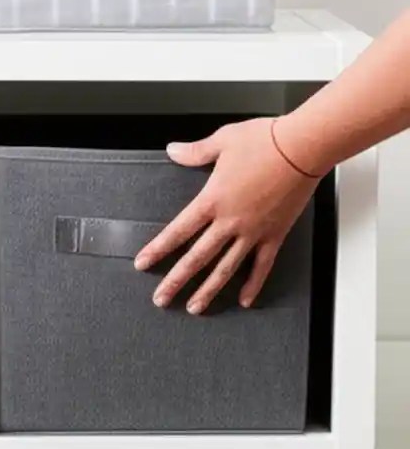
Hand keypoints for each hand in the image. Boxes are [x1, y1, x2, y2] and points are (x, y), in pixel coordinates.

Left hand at [134, 117, 321, 314]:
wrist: (305, 147)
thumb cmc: (266, 141)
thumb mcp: (222, 141)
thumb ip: (195, 152)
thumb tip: (173, 150)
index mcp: (212, 200)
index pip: (177, 231)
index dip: (158, 250)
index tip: (142, 264)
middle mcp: (230, 221)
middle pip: (196, 258)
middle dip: (175, 281)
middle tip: (160, 298)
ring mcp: (253, 232)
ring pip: (225, 269)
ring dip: (208, 290)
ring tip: (193, 307)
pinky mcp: (275, 235)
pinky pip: (262, 266)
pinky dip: (253, 284)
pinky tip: (244, 300)